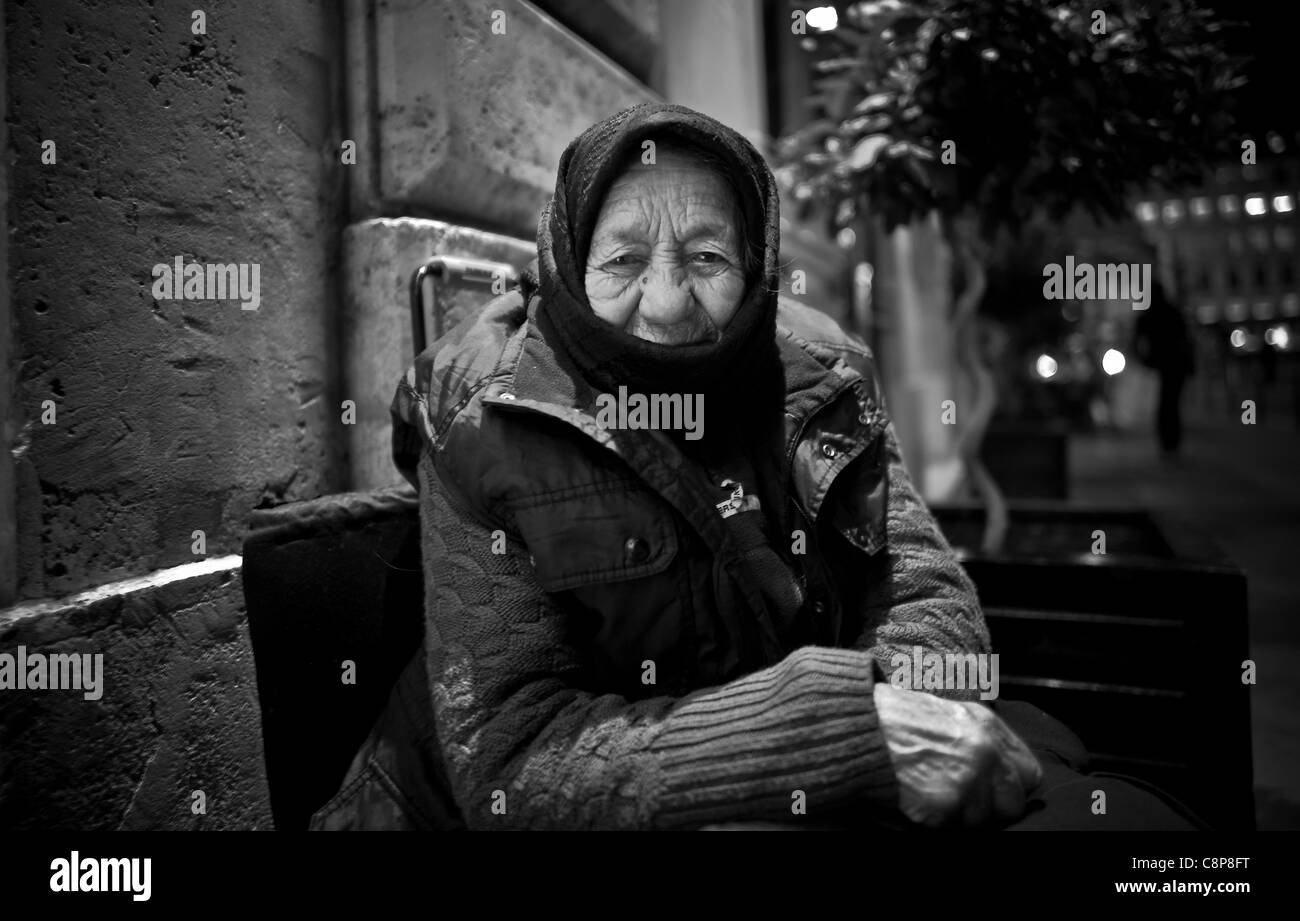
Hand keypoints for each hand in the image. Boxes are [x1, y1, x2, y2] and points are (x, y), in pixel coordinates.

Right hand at [872, 682, 1041, 827]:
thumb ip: (984, 737)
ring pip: (981, 820)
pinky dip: (935, 817)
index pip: (1030, 773)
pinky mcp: (944, 804)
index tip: (995, 788)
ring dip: (960, 813)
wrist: (862, 728)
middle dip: (990, 805)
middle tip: (961, 795)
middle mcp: (985, 753)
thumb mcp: (950, 713)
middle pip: (1013, 803)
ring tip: (932, 787)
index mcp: (988, 727)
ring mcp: (967, 780)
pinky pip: (951, 826)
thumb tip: (1005, 766)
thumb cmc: (899, 719)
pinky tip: (919, 794)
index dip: (1011, 784)